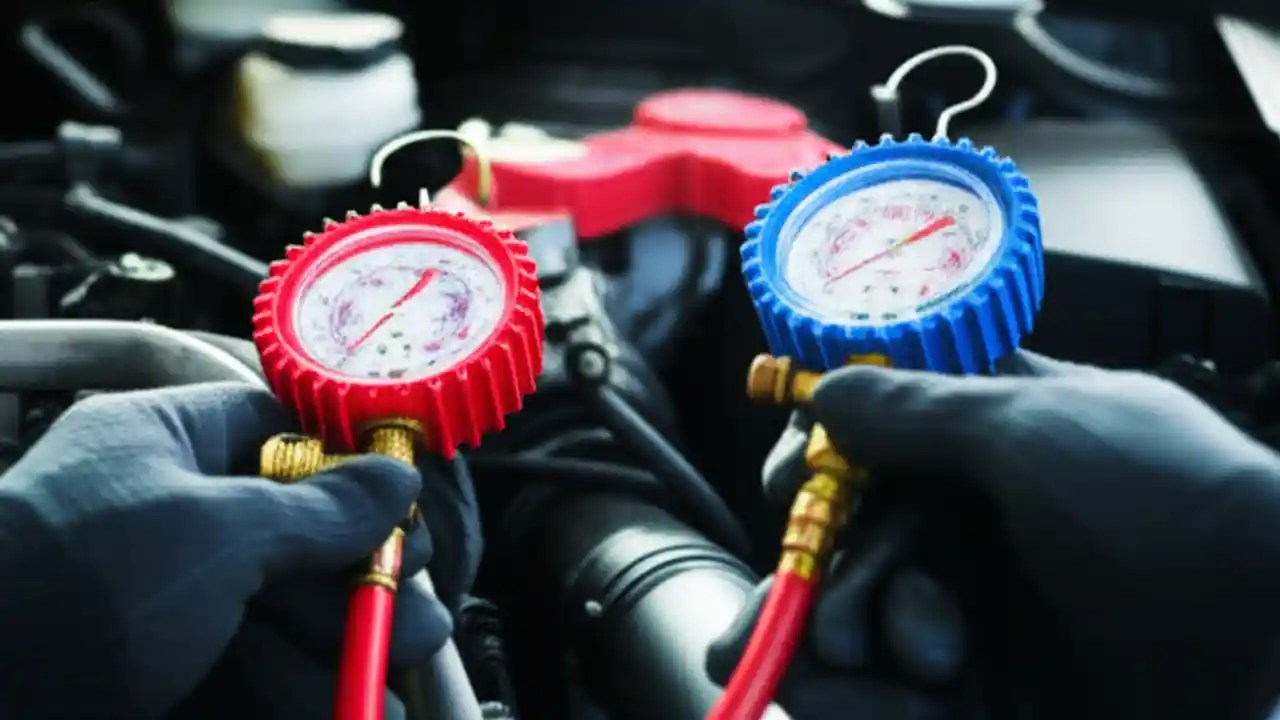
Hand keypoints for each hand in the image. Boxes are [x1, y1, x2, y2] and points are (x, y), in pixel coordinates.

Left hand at [0, 383, 480, 719]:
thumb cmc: (72, 587)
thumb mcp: (213, 531)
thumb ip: (316, 508)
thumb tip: (395, 475)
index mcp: (164, 446)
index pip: (277, 433)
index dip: (348, 468)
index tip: (403, 509)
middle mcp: (167, 518)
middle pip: (292, 533)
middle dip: (360, 573)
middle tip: (412, 602)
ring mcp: (161, 602)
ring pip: (278, 610)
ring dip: (347, 639)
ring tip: (401, 663)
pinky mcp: (160, 673)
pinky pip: (249, 669)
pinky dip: (303, 687)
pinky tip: (355, 706)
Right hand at [717, 352, 1279, 719]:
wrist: (1275, 653)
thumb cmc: (1169, 510)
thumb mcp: (1036, 430)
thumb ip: (917, 410)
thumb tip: (824, 391)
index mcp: (990, 447)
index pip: (869, 444)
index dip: (818, 460)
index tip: (793, 481)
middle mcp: (974, 532)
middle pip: (839, 544)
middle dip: (818, 576)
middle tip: (828, 617)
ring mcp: (978, 625)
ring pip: (844, 629)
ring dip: (829, 648)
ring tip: (875, 676)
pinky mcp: (983, 708)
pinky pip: (879, 705)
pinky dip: (854, 709)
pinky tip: (881, 706)